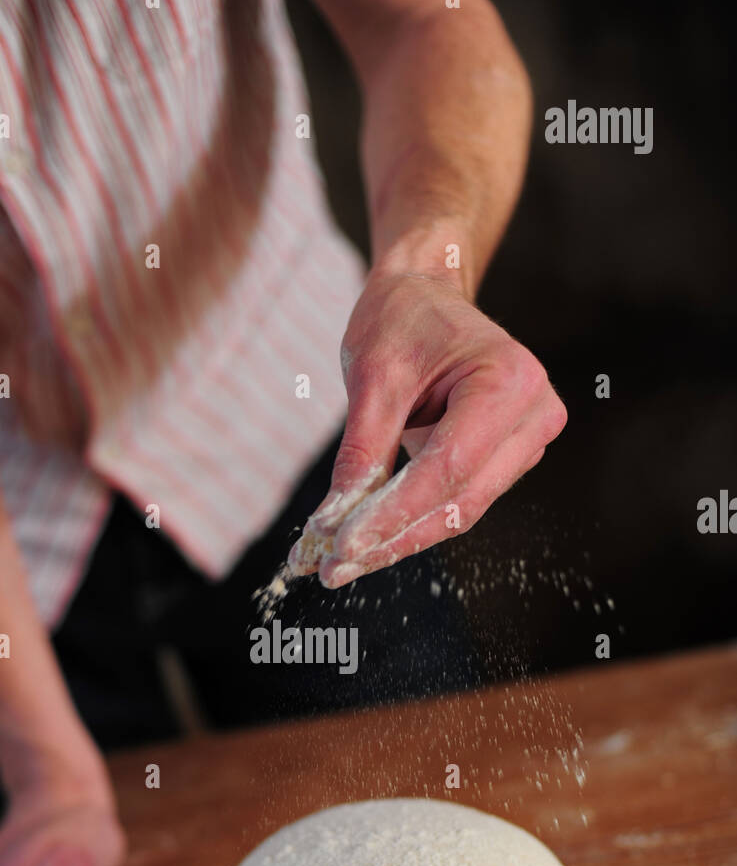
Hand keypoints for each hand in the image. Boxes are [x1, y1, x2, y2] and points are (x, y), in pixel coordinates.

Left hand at [288, 266, 566, 585]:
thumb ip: (362, 450)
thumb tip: (334, 521)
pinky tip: (366, 543)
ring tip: (339, 563)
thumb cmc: (403, 320)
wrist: (428, 294)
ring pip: (458, 513)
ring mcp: (527, 441)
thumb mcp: (372, 375)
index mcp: (509, 381)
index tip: (341, 547)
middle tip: (332, 570)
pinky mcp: (507, 461)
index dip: (394, 515)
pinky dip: (410, 524)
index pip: (447, 467)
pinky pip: (457, 503)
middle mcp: (534, 415)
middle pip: (458, 501)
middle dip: (392, 540)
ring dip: (399, 541)